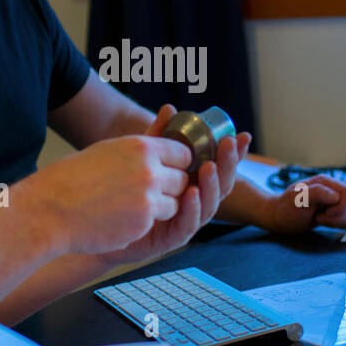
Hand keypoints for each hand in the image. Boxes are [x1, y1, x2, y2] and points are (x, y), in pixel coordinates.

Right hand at [15, 133, 192, 254]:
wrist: (49, 210)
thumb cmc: (72, 178)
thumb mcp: (107, 151)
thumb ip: (140, 148)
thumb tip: (160, 136)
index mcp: (140, 147)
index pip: (183, 153)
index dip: (177, 163)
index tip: (167, 170)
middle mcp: (149, 170)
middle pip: (183, 179)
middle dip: (170, 187)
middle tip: (145, 192)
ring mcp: (148, 198)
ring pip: (175, 204)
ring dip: (160, 207)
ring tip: (130, 206)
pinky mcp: (142, 223)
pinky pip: (156, 222)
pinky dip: (143, 223)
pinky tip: (118, 218)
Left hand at [97, 105, 251, 264]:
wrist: (103, 222)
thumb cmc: (126, 190)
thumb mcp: (144, 158)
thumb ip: (159, 137)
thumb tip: (170, 108)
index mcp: (193, 181)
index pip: (219, 165)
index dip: (234, 153)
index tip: (242, 136)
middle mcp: (196, 200)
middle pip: (221, 184)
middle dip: (228, 164)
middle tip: (228, 144)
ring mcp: (187, 219)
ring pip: (210, 203)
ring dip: (212, 184)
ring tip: (209, 166)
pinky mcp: (174, 236)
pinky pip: (189, 223)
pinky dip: (193, 208)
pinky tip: (191, 193)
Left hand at [264, 174, 345, 232]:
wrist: (279, 217)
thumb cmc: (286, 208)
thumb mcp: (298, 199)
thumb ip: (317, 193)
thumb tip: (336, 197)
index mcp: (325, 182)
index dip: (339, 207)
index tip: (322, 213)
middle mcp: (332, 189)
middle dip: (336, 216)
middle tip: (318, 217)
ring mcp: (335, 201)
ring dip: (335, 221)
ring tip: (318, 218)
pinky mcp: (335, 211)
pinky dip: (336, 224)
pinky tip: (322, 221)